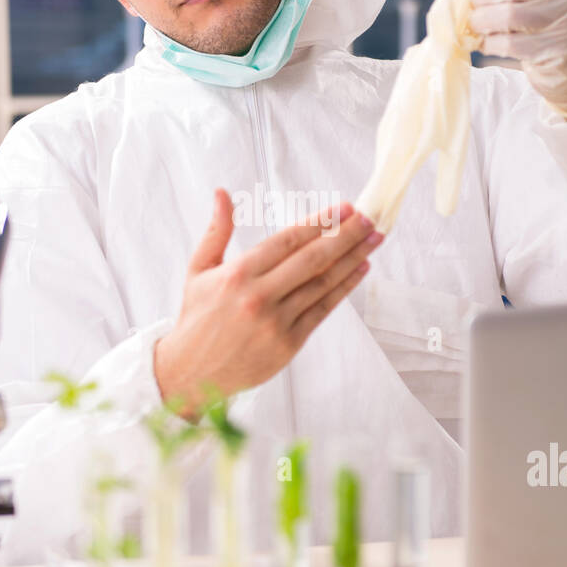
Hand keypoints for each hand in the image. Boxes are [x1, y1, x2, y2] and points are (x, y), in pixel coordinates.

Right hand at [153, 189, 382, 418]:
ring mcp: (276, 322)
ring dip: (353, 259)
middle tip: (368, 219)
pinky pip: (323, 310)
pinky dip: (344, 288)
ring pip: (323, 283)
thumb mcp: (199, 270)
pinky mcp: (289, 344)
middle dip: (345, 236)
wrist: (192, 373)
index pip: (288, 240)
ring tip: (373, 240)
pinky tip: (360, 270)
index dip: (320, 222)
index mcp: (238, 274)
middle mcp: (259, 297)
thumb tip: (223, 193)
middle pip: (312, 259)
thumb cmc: (197, 318)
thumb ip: (217, 231)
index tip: (343, 208)